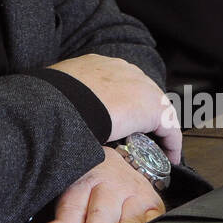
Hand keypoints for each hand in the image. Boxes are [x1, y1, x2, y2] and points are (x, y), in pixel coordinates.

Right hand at [48, 53, 181, 159]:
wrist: (63, 104)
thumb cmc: (52, 101)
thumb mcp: (56, 95)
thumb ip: (64, 100)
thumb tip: (56, 115)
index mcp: (98, 65)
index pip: (119, 83)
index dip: (122, 104)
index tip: (120, 121)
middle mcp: (123, 70)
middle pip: (141, 94)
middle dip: (142, 116)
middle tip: (139, 138)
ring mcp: (140, 85)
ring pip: (157, 110)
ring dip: (157, 131)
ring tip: (155, 150)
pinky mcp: (152, 108)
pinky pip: (168, 128)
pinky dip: (170, 144)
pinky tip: (168, 158)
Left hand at [54, 146, 163, 222]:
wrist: (114, 163)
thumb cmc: (87, 184)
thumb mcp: (70, 187)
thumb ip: (65, 215)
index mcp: (83, 180)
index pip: (73, 208)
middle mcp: (110, 185)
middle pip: (101, 215)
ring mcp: (134, 193)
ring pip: (129, 219)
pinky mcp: (154, 203)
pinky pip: (153, 221)